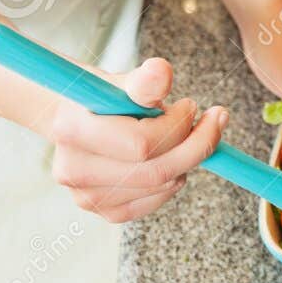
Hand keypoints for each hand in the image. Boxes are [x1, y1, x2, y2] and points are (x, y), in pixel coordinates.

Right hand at [47, 56, 227, 223]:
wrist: (74, 122)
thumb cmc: (100, 98)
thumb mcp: (118, 81)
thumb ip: (142, 81)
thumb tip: (162, 70)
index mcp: (71, 130)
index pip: (141, 142)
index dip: (177, 124)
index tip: (191, 106)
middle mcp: (74, 170)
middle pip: (156, 170)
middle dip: (195, 144)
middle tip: (209, 122)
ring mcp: (88, 197)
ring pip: (161, 185)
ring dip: (185, 159)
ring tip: (179, 134)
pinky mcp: (106, 211)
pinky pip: (156, 200)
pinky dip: (174, 178)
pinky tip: (171, 157)